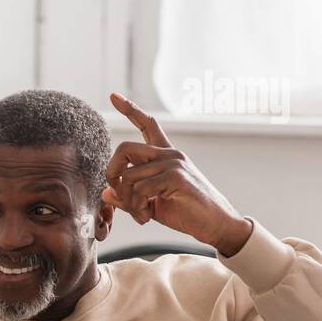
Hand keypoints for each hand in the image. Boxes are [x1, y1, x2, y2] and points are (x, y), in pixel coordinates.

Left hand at [103, 93, 253, 255]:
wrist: (215, 225)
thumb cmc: (185, 213)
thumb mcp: (150, 204)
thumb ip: (129, 196)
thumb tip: (106, 192)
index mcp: (165, 155)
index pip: (147, 125)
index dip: (130, 110)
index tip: (113, 95)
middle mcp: (169, 154)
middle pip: (124, 149)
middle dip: (112, 172)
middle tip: (118, 194)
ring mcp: (174, 163)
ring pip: (129, 176)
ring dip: (128, 201)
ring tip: (140, 214)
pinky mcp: (177, 177)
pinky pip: (140, 189)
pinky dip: (137, 207)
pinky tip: (146, 217)